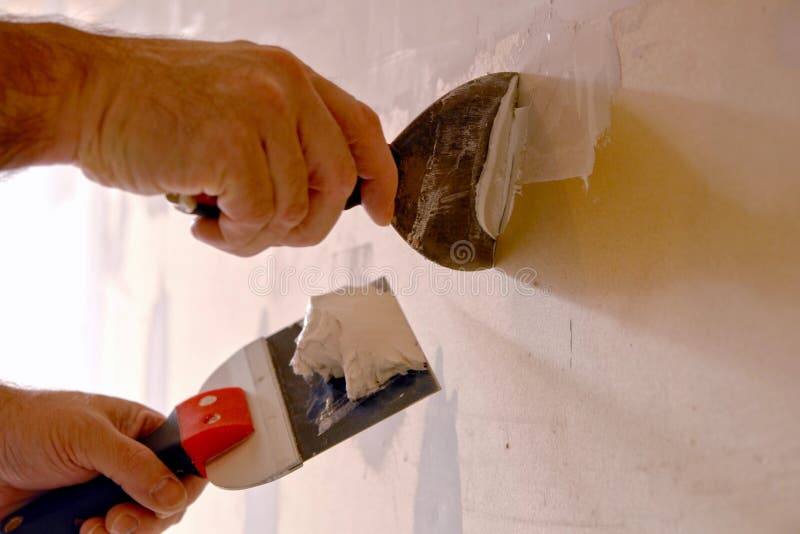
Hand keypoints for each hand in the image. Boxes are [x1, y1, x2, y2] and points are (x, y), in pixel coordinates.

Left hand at [0, 385, 205, 533]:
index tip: (173, 501)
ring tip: (89, 527)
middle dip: (146, 517)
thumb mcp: (89, 435)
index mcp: (143, 434)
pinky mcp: (84, 519)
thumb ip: (134, 463)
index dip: (186, 483)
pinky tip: (77, 530)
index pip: (186, 461)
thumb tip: (172, 495)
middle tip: (117, 519)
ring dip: (120, 533)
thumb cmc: (33, 421)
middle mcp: (132, 466)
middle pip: (166, 503)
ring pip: (139, 527)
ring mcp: (108, 495)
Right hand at [77, 37, 397, 255]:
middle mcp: (284, 86)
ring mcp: (260, 111)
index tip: (383, 213)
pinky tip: (203, 222)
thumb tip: (317, 194)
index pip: (362, 127)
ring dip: (257, 235)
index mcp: (290, 76)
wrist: (84, 94)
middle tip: (264, 232)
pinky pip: (259, 218)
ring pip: (297, 208)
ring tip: (218, 221)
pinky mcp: (231, 145)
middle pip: (337, 181)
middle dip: (308, 226)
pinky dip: (233, 236)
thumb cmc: (152, 108)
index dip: (381, 177)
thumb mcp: (234, 102)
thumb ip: (283, 136)